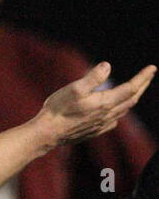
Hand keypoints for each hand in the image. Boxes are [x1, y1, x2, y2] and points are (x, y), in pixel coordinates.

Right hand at [35, 62, 155, 148]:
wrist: (49, 132)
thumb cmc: (59, 109)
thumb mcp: (74, 89)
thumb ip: (92, 78)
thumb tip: (107, 66)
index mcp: (105, 102)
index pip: (131, 87)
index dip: (143, 77)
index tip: (152, 68)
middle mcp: (108, 114)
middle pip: (132, 98)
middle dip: (143, 85)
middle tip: (150, 74)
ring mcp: (104, 123)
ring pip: (125, 109)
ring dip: (134, 97)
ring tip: (137, 88)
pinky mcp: (97, 129)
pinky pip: (116, 118)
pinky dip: (122, 109)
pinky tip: (118, 109)